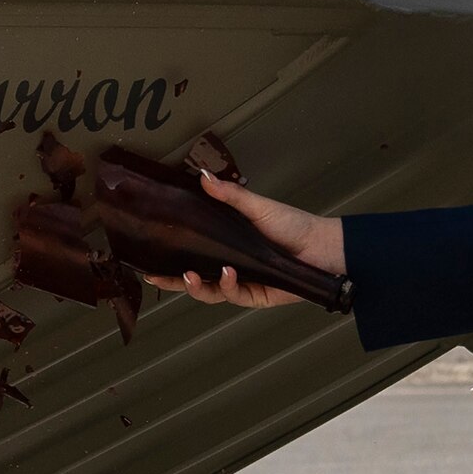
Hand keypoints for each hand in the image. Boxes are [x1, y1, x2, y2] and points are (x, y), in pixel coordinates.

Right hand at [140, 171, 342, 309]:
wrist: (322, 248)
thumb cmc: (293, 226)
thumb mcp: (256, 206)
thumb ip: (229, 196)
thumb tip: (203, 177)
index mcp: (226, 244)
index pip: (193, 252)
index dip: (171, 258)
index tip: (150, 258)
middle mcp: (230, 265)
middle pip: (195, 278)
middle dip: (174, 280)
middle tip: (157, 275)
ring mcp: (241, 282)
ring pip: (210, 292)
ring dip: (197, 287)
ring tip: (191, 276)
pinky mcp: (255, 296)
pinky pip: (234, 296)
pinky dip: (228, 287)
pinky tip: (229, 275)